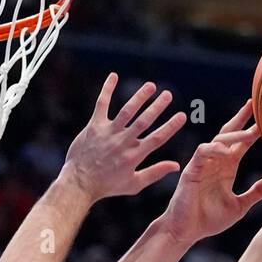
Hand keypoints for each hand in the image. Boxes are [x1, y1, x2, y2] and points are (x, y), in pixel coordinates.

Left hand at [62, 73, 186, 203]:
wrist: (79, 183)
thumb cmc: (108, 185)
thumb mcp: (134, 184)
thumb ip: (155, 173)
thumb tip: (176, 165)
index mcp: (134, 156)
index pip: (157, 138)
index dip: (171, 126)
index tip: (182, 115)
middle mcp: (122, 143)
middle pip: (144, 121)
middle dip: (157, 107)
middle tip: (168, 94)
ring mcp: (108, 133)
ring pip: (127, 111)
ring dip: (139, 97)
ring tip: (151, 86)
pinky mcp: (94, 126)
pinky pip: (102, 104)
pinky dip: (107, 90)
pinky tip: (113, 76)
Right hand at [162, 101, 261, 246]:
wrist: (186, 231)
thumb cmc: (208, 220)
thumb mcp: (239, 207)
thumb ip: (255, 194)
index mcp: (226, 168)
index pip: (240, 143)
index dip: (252, 130)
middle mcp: (215, 162)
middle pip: (228, 133)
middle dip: (240, 118)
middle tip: (254, 104)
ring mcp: (202, 165)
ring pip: (218, 140)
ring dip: (235, 135)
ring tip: (252, 133)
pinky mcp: (191, 171)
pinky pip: (202, 153)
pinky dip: (214, 150)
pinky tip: (227, 152)